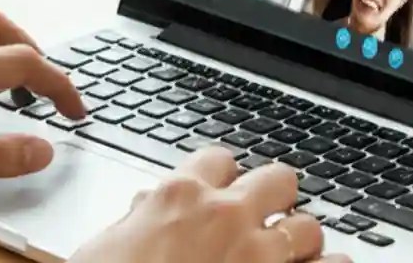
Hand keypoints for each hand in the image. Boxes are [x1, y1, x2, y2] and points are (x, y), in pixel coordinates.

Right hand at [72, 147, 348, 262]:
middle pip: (279, 179)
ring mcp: (258, 254)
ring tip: (293, 255)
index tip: (225, 190)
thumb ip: (136, 221)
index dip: (225, 177)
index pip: (220, 160)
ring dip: (302, 241)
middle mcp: (226, 216)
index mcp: (179, 197)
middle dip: (276, 198)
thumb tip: (145, 207)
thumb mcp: (104, 248)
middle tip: (268, 219)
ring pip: (309, 226)